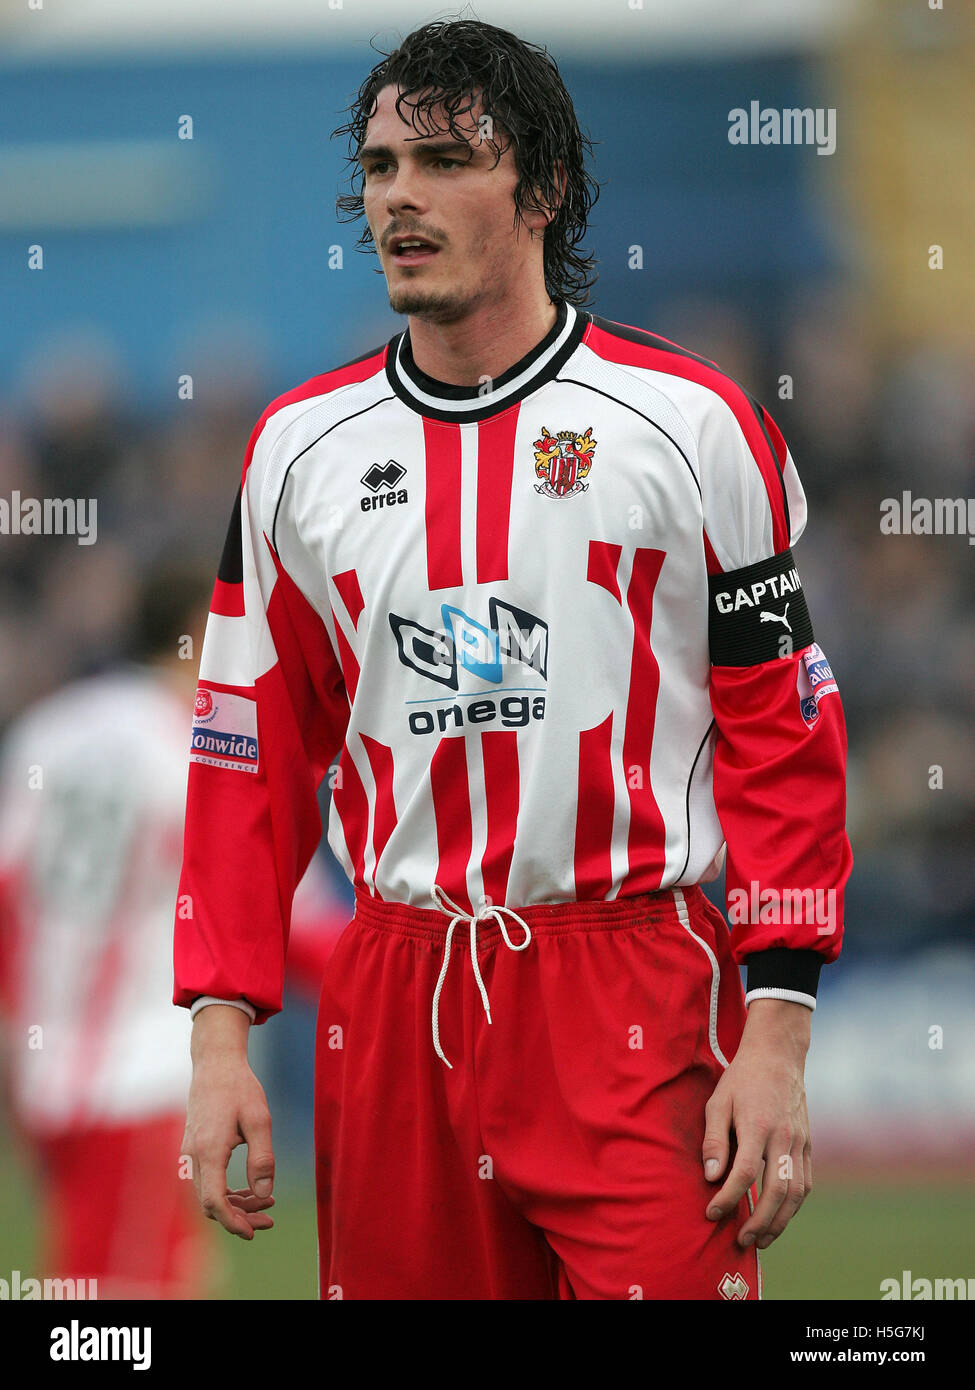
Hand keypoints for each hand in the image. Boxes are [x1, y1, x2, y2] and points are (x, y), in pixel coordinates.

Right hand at [181, 1004, 275, 1240]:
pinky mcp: (194, 1148)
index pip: (214, 1201)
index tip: (253, 1232)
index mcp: (209, 1150)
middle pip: (210, 1203)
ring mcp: (190, 1152)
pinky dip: (226, 1190)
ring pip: (208, 1193)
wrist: (215, 1063)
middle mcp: (193, 1155)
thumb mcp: (259, 1119)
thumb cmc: (240, 1088)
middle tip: (269, 1220)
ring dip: (234, 1204)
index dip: (232, 1222)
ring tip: (266, 1204)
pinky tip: (250, 1188)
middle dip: (238, 1217)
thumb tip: (263, 1193)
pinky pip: (207, 1180)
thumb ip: (262, 1158)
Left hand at [701, 998, 811, 1249]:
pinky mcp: (808, 1143)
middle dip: (759, 1221)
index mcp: (758, 1124)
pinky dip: (794, 1205)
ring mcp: (800, 1141)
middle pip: (777, 1190)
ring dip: (780, 1221)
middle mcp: (783, 1136)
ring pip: (797, 1192)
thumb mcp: (718, 1101)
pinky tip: (779, 1217)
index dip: (729, 1198)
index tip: (711, 1213)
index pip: (745, 1173)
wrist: (778, 1055)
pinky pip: (806, 1181)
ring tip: (761, 1239)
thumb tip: (712, 1177)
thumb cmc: (741, 1079)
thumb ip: (714, 1140)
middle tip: (740, 1240)